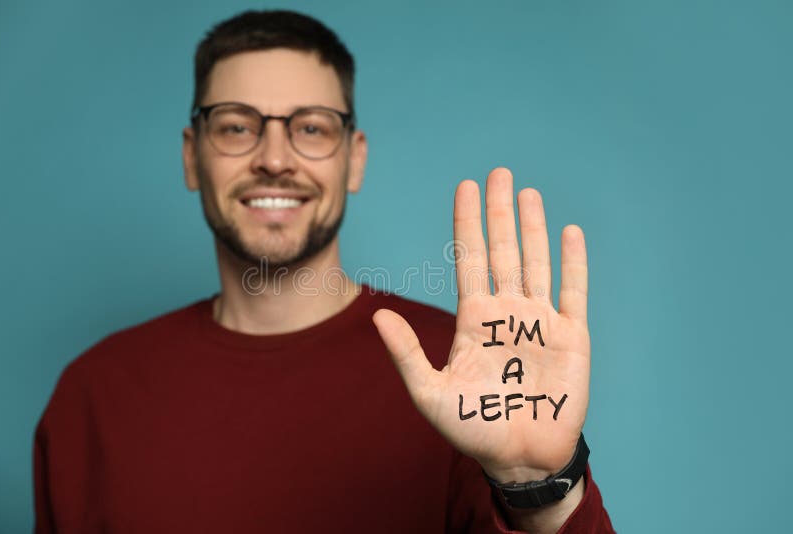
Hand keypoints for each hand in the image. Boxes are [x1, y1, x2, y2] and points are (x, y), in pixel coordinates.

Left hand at [373, 168, 589, 482]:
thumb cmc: (473, 428)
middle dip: (499, 212)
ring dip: (533, 227)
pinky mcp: (571, 337)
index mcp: (474, 320)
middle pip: (503, 250)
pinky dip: (572, 263)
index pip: (469, 260)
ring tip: (527, 192)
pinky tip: (569, 233)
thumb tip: (377, 315)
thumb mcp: (430, 393)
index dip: (468, 223)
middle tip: (498, 173)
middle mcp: (507, 312)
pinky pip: (573, 291)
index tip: (466, 187)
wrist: (519, 458)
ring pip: (536, 262)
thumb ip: (407, 352)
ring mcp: (540, 321)